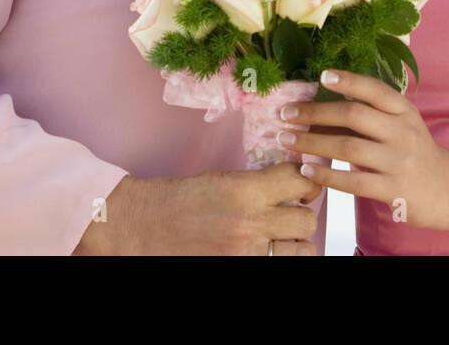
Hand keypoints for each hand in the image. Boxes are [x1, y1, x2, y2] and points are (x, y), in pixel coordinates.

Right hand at [72, 163, 320, 254]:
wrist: (141, 226)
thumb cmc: (177, 199)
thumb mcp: (221, 180)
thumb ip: (258, 185)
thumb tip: (291, 186)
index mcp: (245, 190)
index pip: (300, 181)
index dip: (305, 182)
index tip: (301, 184)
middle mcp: (251, 222)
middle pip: (307, 220)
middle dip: (301, 215)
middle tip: (288, 213)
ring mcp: (247, 253)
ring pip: (303, 250)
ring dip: (295, 242)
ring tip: (279, 237)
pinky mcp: (241, 269)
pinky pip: (279, 266)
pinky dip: (277, 258)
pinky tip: (264, 251)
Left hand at [280, 69, 448, 230]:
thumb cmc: (415, 152)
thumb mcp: (402, 125)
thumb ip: (369, 115)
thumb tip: (318, 107)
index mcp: (404, 110)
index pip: (375, 89)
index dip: (348, 80)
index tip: (321, 75)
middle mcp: (403, 132)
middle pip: (353, 115)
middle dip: (314, 112)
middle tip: (285, 113)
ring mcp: (400, 162)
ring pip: (348, 147)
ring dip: (312, 142)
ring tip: (286, 139)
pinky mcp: (395, 190)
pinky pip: (353, 182)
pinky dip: (326, 175)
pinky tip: (306, 170)